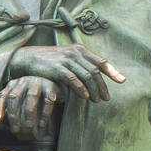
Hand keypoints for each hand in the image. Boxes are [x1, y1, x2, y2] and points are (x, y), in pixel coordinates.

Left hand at [0, 76, 62, 140]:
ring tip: (29, 129)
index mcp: (12, 85)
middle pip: (14, 97)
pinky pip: (48, 100)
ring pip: (32, 97)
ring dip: (29, 115)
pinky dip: (45, 113)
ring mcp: (37, 82)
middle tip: (15, 131)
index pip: (2, 96)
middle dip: (13, 115)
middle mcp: (23, 82)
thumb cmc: (30, 98)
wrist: (53, 85)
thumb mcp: (17, 104)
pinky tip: (42, 125)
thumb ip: (5, 114)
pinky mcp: (51, 86)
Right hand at [8, 44, 124, 102]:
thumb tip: (94, 78)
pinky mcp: (57, 68)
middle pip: (95, 71)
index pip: (101, 61)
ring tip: (97, 101)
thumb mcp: (66, 59)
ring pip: (87, 76)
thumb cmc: (48, 61)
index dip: (113, 71)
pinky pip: (73, 80)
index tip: (121, 81)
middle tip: (106, 98)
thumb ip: (80, 65)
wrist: (28, 58)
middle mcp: (75, 53)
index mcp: (80, 50)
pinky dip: (80, 89)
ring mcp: (66, 60)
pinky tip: (85, 97)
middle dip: (103, 86)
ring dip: (94, 90)